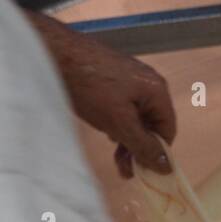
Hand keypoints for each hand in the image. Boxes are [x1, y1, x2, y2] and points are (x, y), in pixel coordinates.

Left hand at [28, 13, 175, 177]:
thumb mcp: (120, 123)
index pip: (167, 131)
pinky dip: (116, 122)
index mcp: (157, 91)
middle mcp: (148, 83)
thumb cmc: (89, 87)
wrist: (50, 49)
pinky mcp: (111, 76)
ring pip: (135, 117)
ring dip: (125, 138)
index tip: (140, 169)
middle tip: (122, 168)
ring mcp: (129, 78)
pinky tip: (104, 128)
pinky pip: (122, 106)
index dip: (156, 152)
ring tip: (112, 153)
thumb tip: (167, 168)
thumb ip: (144, 147)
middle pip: (151, 125)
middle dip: (138, 148)